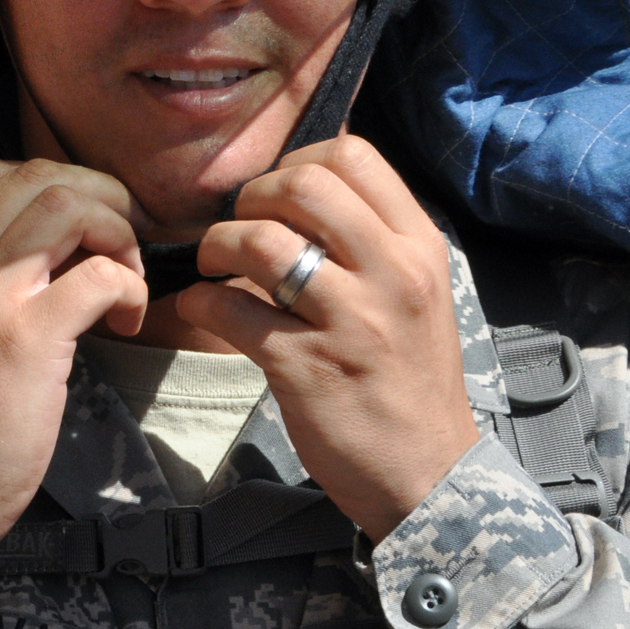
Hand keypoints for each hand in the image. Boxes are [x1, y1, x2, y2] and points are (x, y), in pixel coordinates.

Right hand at [0, 159, 149, 599]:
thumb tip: (44, 248)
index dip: (51, 185)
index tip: (80, 228)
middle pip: (37, 179)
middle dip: (98, 199)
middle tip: (119, 247)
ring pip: (69, 208)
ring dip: (117, 234)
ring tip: (127, 281)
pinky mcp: (27, 339)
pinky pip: (100, 275)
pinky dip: (131, 287)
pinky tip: (128, 321)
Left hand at [175, 135, 477, 543]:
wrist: (429, 473)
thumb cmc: (409, 378)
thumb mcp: (418, 292)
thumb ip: (372, 239)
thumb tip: (303, 184)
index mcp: (419, 247)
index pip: (354, 155)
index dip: (297, 161)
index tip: (276, 195)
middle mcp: (392, 274)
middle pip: (303, 185)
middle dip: (251, 197)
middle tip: (239, 228)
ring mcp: (351, 321)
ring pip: (261, 242)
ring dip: (217, 245)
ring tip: (213, 265)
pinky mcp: (306, 367)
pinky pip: (230, 309)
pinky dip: (200, 301)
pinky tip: (201, 308)